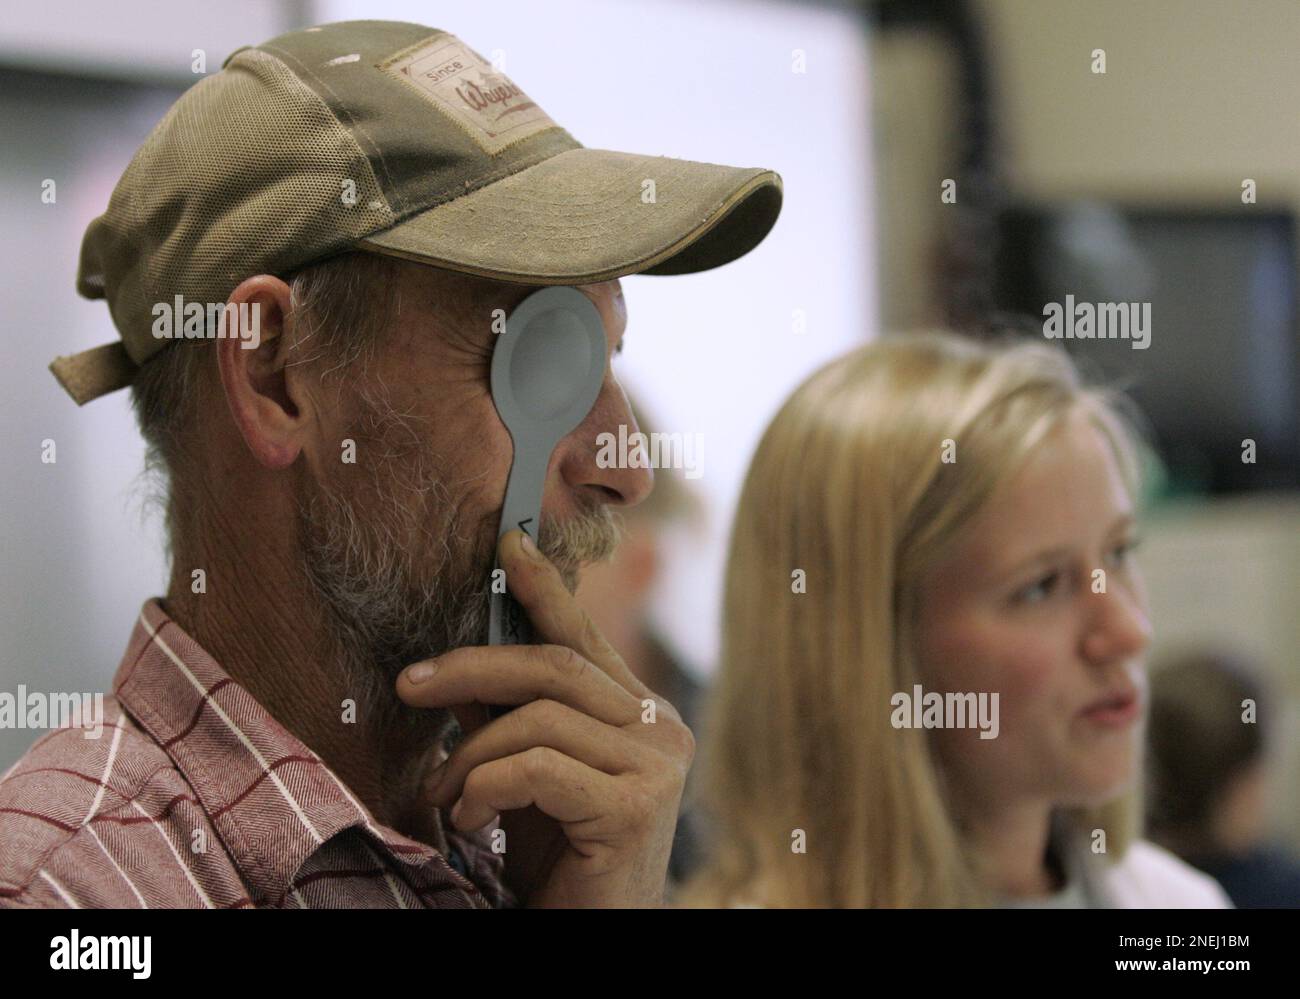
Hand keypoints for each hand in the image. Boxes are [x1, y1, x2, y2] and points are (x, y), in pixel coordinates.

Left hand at [396, 529, 694, 906]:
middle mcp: (661, 729)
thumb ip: (502, 720)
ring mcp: (657, 766)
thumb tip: (452, 665)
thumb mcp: (522, 777)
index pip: (585, 638)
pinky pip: (538, 767)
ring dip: (469, 757)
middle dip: (471, 667)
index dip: (545, 587)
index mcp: (640, 714)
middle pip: (553, 666)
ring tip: (443, 798)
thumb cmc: (559, 863)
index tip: (507, 543)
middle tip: (408, 683)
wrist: (587, 935)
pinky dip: (485, 787)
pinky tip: (472, 820)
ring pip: (538, 718)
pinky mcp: (636, 807)